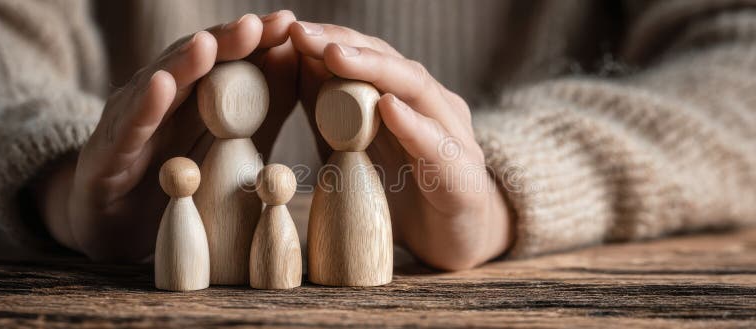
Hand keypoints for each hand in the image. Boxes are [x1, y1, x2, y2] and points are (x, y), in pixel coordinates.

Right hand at [37, 11, 298, 260]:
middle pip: (195, 62)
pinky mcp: (110, 151)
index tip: (287, 23)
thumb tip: (291, 66)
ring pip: (160, 84)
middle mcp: (162, 97)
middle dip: (225, 41)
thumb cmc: (175, 181)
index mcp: (196, 96)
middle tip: (254, 25)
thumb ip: (262, 112)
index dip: (254, 40)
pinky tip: (162, 84)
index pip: (227, 59)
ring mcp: (133, 119)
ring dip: (185, 63)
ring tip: (208, 44)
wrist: (113, 229)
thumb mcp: (230, 148)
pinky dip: (146, 104)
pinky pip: (130, 125)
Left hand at [289, 22, 513, 269]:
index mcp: (409, 101)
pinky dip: (412, 125)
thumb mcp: (360, 152)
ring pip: (417, 91)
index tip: (290, 30)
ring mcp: (455, 140)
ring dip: (374, 71)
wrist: (458, 247)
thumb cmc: (407, 195)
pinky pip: (438, 146)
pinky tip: (388, 108)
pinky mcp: (464, 178)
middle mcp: (436, 109)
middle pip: (393, 65)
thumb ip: (333, 115)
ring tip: (334, 56)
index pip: (371, 59)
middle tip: (302, 34)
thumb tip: (298, 70)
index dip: (332, 41)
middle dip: (346, 45)